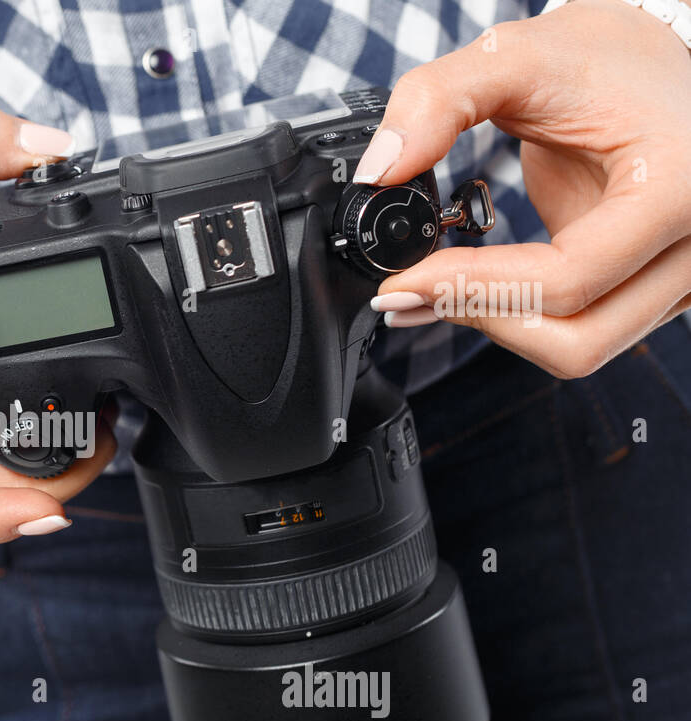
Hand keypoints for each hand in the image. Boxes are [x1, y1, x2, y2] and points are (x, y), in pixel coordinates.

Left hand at [358, 0, 690, 378]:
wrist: (652, 58)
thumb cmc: (605, 54)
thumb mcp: (517, 54)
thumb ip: (438, 99)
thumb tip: (380, 169)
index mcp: (680, 188)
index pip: (569, 280)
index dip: (471, 289)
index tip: (402, 280)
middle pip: (580, 338)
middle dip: (480, 319)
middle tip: (407, 294)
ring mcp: (677, 274)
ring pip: (580, 346)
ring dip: (494, 326)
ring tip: (425, 292)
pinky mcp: (648, 287)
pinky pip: (581, 329)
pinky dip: (514, 319)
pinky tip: (462, 290)